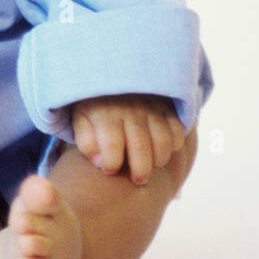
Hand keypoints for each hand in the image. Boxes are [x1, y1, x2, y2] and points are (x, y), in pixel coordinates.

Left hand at [70, 93, 185, 184]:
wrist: (112, 77)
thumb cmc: (94, 107)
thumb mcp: (80, 120)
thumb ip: (86, 142)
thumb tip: (100, 163)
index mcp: (104, 113)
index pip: (111, 144)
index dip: (111, 164)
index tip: (109, 171)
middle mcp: (129, 109)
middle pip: (140, 147)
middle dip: (140, 171)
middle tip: (137, 180)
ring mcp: (151, 106)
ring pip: (163, 141)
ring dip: (158, 160)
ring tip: (149, 166)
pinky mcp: (167, 106)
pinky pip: (178, 131)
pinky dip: (173, 146)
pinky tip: (160, 151)